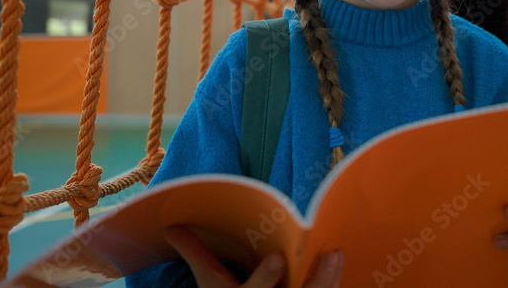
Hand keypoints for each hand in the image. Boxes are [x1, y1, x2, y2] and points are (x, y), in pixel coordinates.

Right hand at [166, 225, 342, 286]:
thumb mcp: (210, 282)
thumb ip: (196, 254)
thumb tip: (170, 226)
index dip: (267, 276)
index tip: (279, 258)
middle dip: (315, 279)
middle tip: (329, 254)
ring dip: (329, 278)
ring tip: (336, 253)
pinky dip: (331, 284)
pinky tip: (337, 265)